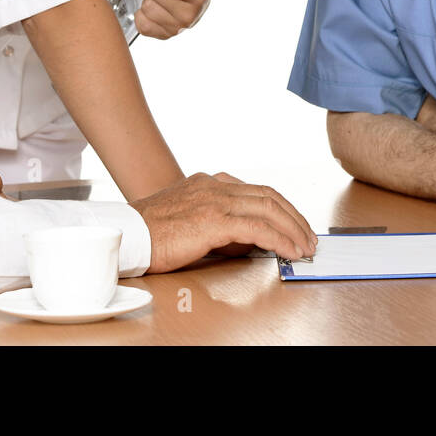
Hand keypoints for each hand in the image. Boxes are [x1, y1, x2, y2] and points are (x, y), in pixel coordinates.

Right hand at [133, 172, 318, 273]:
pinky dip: (279, 239)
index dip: (281, 207)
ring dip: (293, 229)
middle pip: (269, 196)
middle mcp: (216, 186)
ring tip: (305, 247)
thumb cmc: (151, 233)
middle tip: (308, 237)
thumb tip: (251, 240)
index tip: (294, 224)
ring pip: (268, 209)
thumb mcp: (190, 220)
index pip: (257, 191)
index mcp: (210, 183)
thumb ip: (219, 223)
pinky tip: (289, 251)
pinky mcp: (214, 220)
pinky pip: (258, 228)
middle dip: (294, 217)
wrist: (127, 235)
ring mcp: (215, 200)